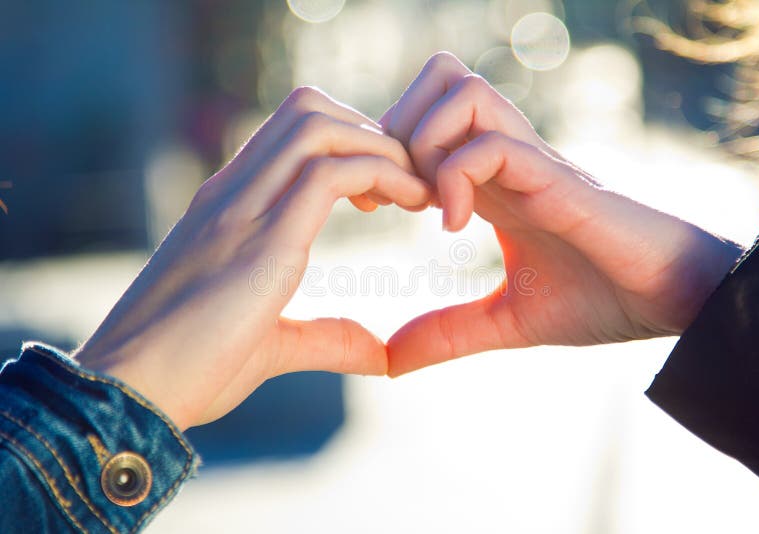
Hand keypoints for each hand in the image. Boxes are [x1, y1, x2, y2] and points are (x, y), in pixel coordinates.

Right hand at [74, 87, 429, 429]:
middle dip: (371, 132)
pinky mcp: (260, 242)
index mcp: (231, 208)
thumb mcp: (272, 345)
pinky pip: (328, 174)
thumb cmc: (189, 370)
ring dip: (380, 148)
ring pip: (318, 125)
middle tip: (408, 184)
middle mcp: (233, 193)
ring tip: (416, 193)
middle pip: (309, 109)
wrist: (130, 393)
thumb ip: (327, 338)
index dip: (350, 146)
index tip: (384, 195)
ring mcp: (241, 211)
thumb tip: (379, 350)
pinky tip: (409, 204)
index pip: (293, 133)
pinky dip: (381, 174)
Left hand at [384, 52, 742, 375]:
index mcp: (492, 181)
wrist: (676, 301)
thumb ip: (448, 333)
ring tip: (425, 204)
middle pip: (439, 78)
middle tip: (395, 192)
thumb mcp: (507, 321)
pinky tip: (457, 227)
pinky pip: (491, 144)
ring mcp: (533, 161)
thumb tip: (389, 363)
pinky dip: (456, 179)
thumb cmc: (603, 300)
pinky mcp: (557, 177)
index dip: (385, 153)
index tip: (377, 206)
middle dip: (397, 127)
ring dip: (425, 142)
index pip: (425, 121)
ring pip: (461, 89)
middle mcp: (508, 158)